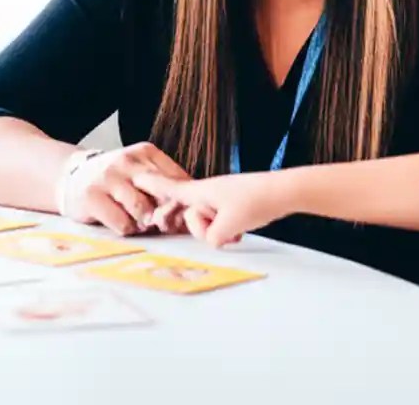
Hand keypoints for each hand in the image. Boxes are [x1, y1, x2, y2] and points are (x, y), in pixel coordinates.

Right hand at [61, 142, 189, 235]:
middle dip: (166, 213)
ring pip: (142, 210)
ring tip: (140, 222)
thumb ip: (164, 185)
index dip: (182, 201)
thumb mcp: (141, 172)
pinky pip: (122, 223)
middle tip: (165, 223)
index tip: (181, 213)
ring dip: (144, 223)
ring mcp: (108, 177)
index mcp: (145, 152)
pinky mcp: (91, 196)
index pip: (176, 179)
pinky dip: (127, 229)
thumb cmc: (116, 180)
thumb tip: (193, 208)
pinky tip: (122, 223)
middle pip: (161, 194)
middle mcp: (126, 161)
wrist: (72, 177)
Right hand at [131, 170, 287, 246]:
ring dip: (222, 230)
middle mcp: (207, 194)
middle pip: (190, 217)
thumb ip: (212, 237)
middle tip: (226, 226)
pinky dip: (231, 229)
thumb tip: (212, 241)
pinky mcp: (232, 206)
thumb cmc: (256, 200)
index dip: (151, 186)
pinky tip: (243, 228)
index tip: (134, 178)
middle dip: (204, 228)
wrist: (284, 191)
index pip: (169, 189)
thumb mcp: (228, 224)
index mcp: (201, 192)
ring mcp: (220, 200)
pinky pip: (221, 224)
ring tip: (239, 226)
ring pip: (207, 224)